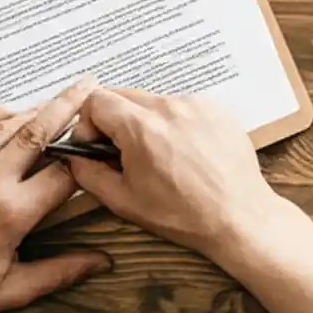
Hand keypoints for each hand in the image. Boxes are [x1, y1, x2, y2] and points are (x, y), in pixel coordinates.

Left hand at [0, 78, 110, 312]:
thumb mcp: (12, 290)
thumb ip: (62, 272)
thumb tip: (103, 263)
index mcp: (10, 213)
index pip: (63, 174)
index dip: (84, 162)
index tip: (95, 154)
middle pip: (39, 132)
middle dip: (69, 108)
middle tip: (89, 88)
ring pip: (5, 124)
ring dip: (33, 111)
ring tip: (54, 103)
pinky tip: (5, 113)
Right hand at [66, 90, 286, 256]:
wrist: (239, 217)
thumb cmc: (184, 214)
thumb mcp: (124, 201)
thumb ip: (88, 173)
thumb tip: (74, 156)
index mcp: (142, 128)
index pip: (96, 100)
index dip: (88, 123)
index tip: (96, 144)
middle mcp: (169, 107)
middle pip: (123, 96)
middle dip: (114, 121)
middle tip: (123, 152)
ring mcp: (196, 103)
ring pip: (152, 101)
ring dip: (145, 122)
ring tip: (160, 156)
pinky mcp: (216, 107)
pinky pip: (181, 105)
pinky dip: (174, 123)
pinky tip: (184, 152)